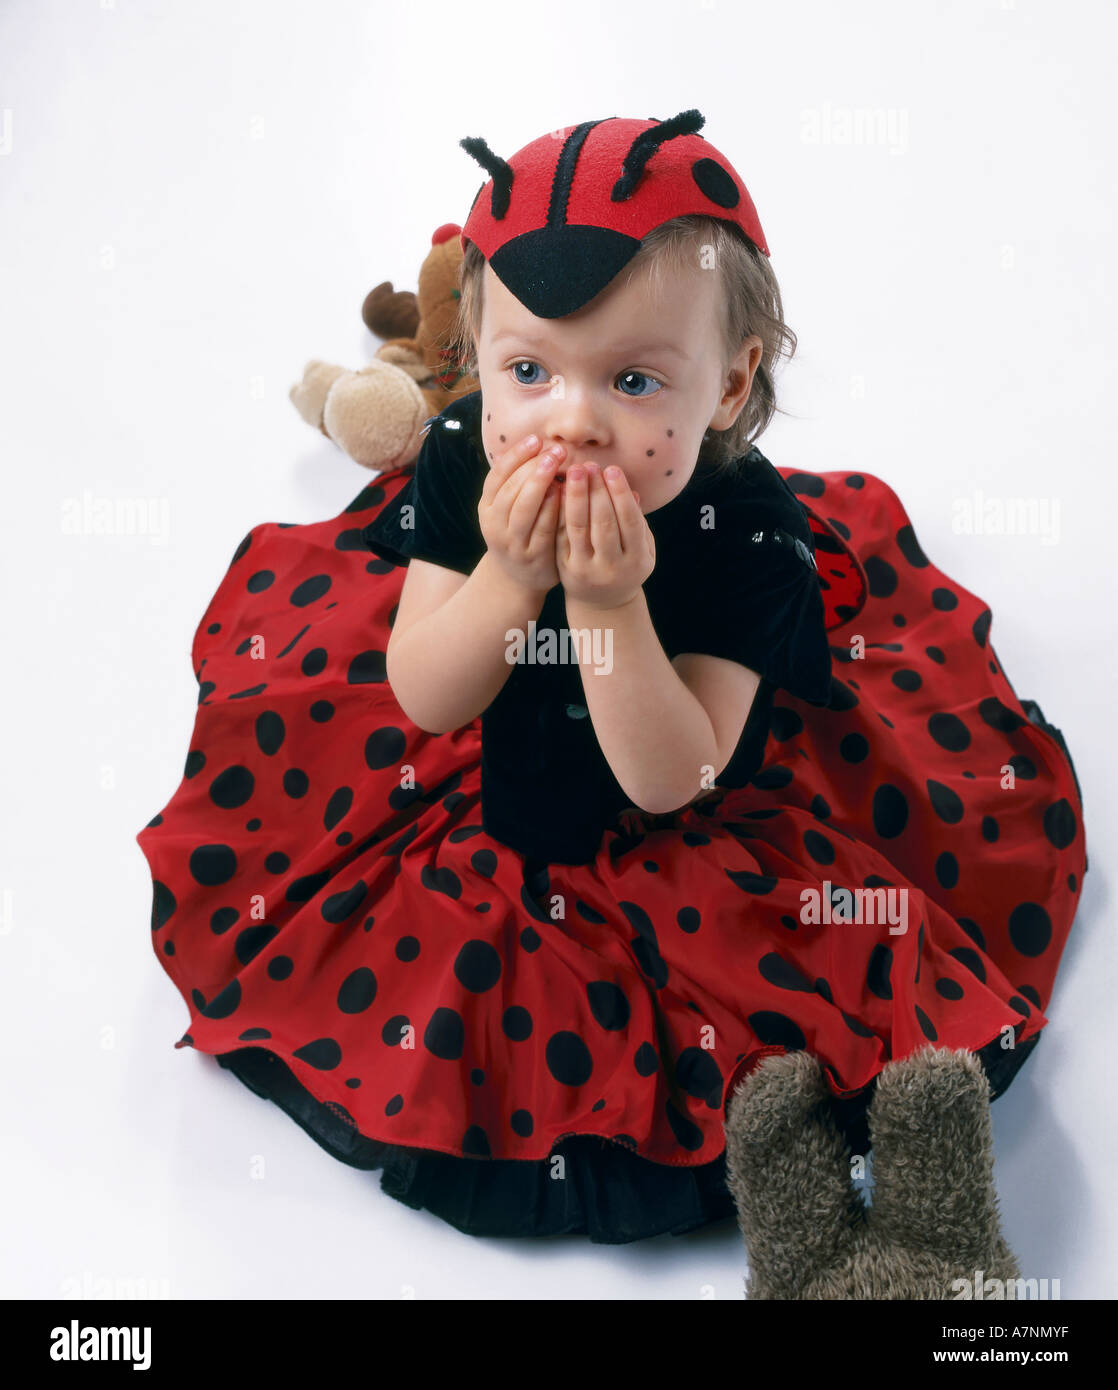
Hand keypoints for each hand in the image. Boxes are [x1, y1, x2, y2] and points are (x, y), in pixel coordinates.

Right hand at [477, 434, 565, 595]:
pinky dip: (552, 510)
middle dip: (532, 467)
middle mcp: (494, 524)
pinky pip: (542, 529)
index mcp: (487, 506)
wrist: (517, 578)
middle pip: (510, 490)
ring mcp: (512, 542)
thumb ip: (519, 482)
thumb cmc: (519, 532)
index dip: (516, 455)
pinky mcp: (532, 556)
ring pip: (523, 509)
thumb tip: (540, 443)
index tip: (536, 439)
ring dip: (540, 484)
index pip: (498, 475)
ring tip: (557, 466)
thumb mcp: (509, 507)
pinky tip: (564, 494)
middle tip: (554, 451)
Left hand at [556, 462, 654, 609]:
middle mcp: (611, 568)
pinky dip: (560, 511)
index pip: (629, 522)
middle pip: (603, 523)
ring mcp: (586, 569)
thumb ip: (638, 523)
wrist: (602, 603)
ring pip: (579, 528)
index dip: (620, 494)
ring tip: (575, 472)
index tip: (612, 469)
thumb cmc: (626, 566)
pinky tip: (559, 490)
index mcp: (636, 561)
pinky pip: (562, 535)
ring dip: (576, 497)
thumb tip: (631, 490)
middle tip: (590, 466)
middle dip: (597, 492)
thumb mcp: (641, 550)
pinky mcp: (565, 569)